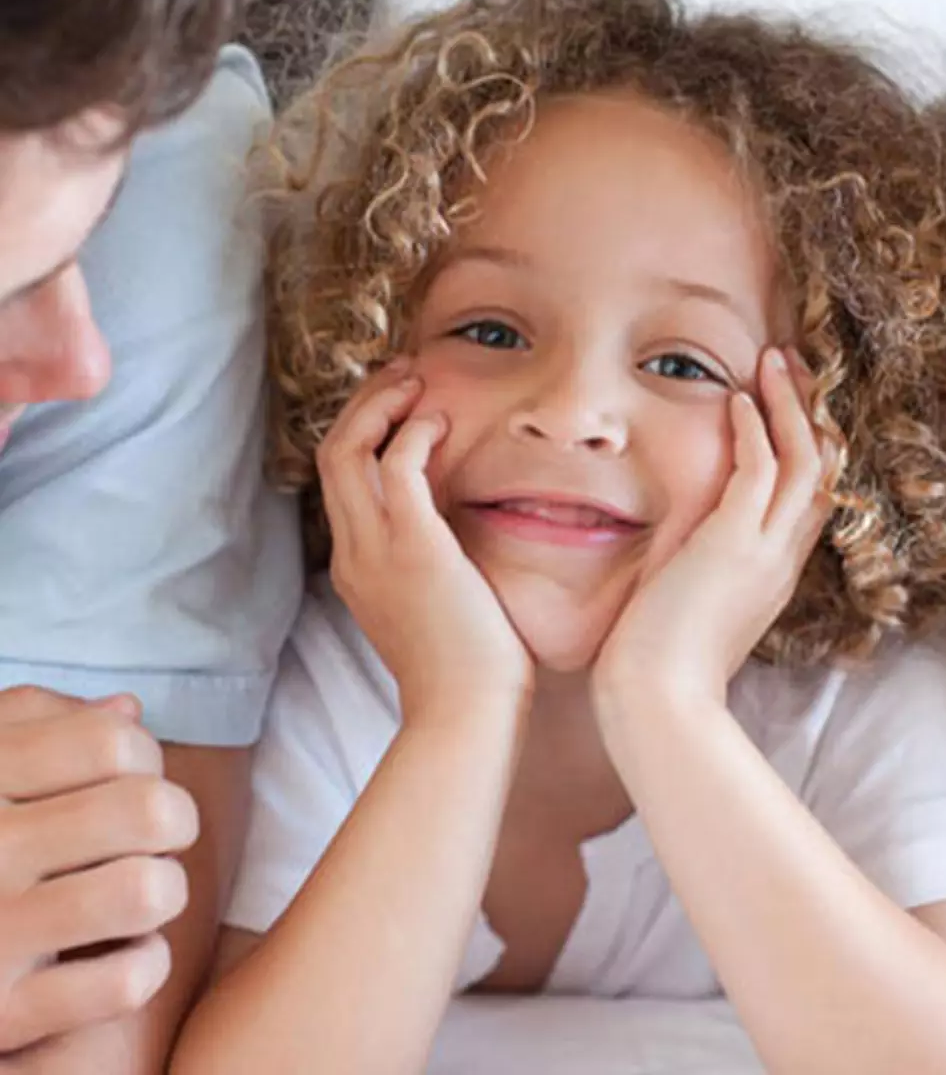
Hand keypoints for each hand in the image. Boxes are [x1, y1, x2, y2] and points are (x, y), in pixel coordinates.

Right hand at [0, 687, 197, 1054]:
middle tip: (148, 841)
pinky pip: (127, 980)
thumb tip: (127, 710)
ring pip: (147, 891)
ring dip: (162, 891)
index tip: (131, 781)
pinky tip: (112, 957)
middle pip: (149, 810)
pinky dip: (142, 966)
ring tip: (134, 895)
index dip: (146, 759)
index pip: (115, 741)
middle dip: (172, 823)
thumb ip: (35, 723)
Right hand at [317, 362, 533, 723]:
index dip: (362, 433)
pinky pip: (396, 467)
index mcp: (356, 566)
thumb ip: (429, 566)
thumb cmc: (467, 669)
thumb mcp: (432, 608)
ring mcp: (375, 550)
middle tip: (404, 376)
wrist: (466, 715)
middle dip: (364, 405)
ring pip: (347, 451)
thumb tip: (456, 535)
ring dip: (379, 406)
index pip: (339, 482)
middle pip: (331, 455)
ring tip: (416, 381)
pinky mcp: (413, 547)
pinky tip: (440, 423)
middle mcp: (353, 553)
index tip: (399, 407)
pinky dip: (413, 434)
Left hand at [594, 347, 835, 706]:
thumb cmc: (663, 662)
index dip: (807, 446)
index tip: (791, 406)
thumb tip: (682, 540)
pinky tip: (739, 398)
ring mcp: (765, 551)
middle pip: (822, 469)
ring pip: (803, 461)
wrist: (658, 702)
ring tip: (777, 360)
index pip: (810, 496)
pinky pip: (760, 472)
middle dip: (812, 412)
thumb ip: (702, 566)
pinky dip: (756, 430)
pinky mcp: (734, 545)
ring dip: (791, 406)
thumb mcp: (697, 605)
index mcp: (775, 572)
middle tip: (796, 367)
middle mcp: (783, 558)